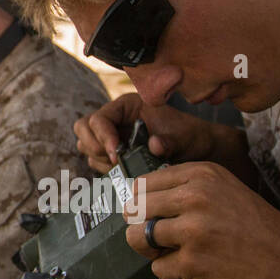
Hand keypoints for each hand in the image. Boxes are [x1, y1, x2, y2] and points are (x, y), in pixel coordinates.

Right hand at [73, 94, 250, 178]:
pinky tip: (123, 173)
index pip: (99, 118)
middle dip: (94, 146)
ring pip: (86, 145)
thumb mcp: (183, 138)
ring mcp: (111, 135)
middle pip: (83, 128)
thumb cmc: (190, 138)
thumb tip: (155, 145)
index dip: (103, 137)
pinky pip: (95, 160)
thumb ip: (170, 142)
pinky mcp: (112, 152)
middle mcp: (115, 117)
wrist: (195, 150)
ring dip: (99, 159)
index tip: (117, 155)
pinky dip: (104, 169)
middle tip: (115, 162)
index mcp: (128, 105)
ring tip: (122, 168)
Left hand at [125, 162, 279, 278]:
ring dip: (151, 250)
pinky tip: (194, 270)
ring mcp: (192, 230)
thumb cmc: (257, 229)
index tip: (147, 215)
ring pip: (137, 237)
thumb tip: (138, 198)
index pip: (143, 183)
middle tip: (157, 238)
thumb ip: (187, 189)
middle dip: (140, 226)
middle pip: (134, 208)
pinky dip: (170, 273)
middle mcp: (194, 197)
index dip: (140, 202)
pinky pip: (158, 267)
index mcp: (201, 174)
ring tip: (174, 253)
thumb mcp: (225, 190)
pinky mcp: (192, 262)